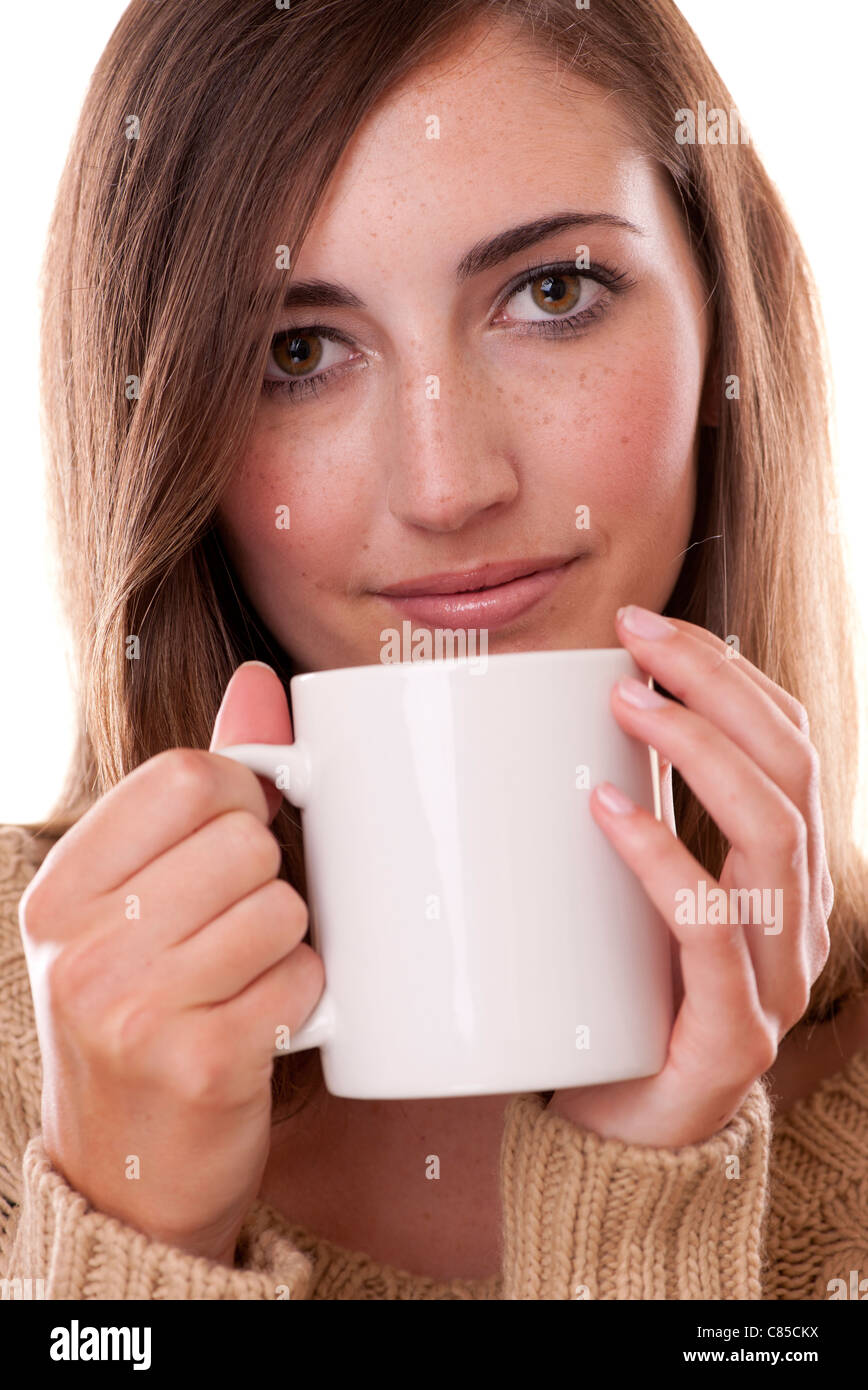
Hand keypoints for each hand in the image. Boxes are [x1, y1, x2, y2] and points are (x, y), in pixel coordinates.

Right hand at [20, 662, 323, 1262]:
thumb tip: (259, 682)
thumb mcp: (135, 903)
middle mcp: (84, 946)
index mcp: (61, 892)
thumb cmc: (141, 1017)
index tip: (237, 837)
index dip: (241, 797)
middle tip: (230, 934)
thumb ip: (198, 791)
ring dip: (285, 945)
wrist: (127, 1182)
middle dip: (263, 881)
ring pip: (282, 907)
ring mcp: (135, 1010)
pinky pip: (303, 979)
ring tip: (240, 982)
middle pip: (244, 840)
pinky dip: (302, 999)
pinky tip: (260, 1026)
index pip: (187, 776)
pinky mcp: (201, 1064)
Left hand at [547, 606, 832, 1146]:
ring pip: (772, 839)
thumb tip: (561, 718)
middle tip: (637, 640)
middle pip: (792, 774)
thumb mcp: (633, 886)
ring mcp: (773, 979)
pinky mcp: (730, 1035)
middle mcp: (795, 917)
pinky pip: (711, 932)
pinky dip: (663, 860)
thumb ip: (632, 816)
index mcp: (782, 873)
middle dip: (718, 688)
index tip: (651, 625)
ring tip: (626, 702)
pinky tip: (609, 810)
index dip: (732, 675)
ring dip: (700, 753)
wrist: (622, 1135)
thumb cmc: (621, 996)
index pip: (791, 747)